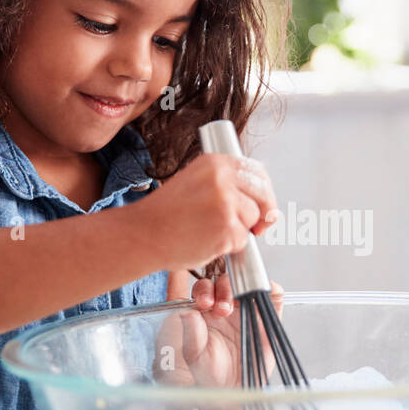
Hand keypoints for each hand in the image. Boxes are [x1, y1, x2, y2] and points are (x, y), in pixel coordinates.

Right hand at [134, 152, 278, 271]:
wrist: (143, 235)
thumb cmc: (166, 214)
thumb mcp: (195, 183)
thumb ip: (226, 184)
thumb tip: (260, 198)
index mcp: (215, 163)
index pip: (256, 172)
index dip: (264, 191)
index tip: (264, 204)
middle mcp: (222, 179)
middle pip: (263, 194)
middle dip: (264, 213)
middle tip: (257, 226)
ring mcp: (225, 204)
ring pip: (252, 220)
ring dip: (239, 231)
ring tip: (211, 231)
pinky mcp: (226, 229)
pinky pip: (242, 241)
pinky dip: (229, 246)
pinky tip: (207, 241)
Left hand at [153, 268, 284, 389]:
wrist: (230, 391)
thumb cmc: (208, 373)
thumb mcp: (193, 354)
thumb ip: (191, 331)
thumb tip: (187, 311)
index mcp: (205, 310)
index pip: (205, 286)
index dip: (204, 289)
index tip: (204, 302)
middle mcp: (226, 305)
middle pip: (225, 281)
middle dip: (221, 289)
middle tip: (218, 308)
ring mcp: (247, 310)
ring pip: (247, 284)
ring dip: (242, 288)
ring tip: (232, 307)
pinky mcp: (267, 318)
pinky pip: (273, 297)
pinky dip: (272, 290)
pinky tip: (264, 294)